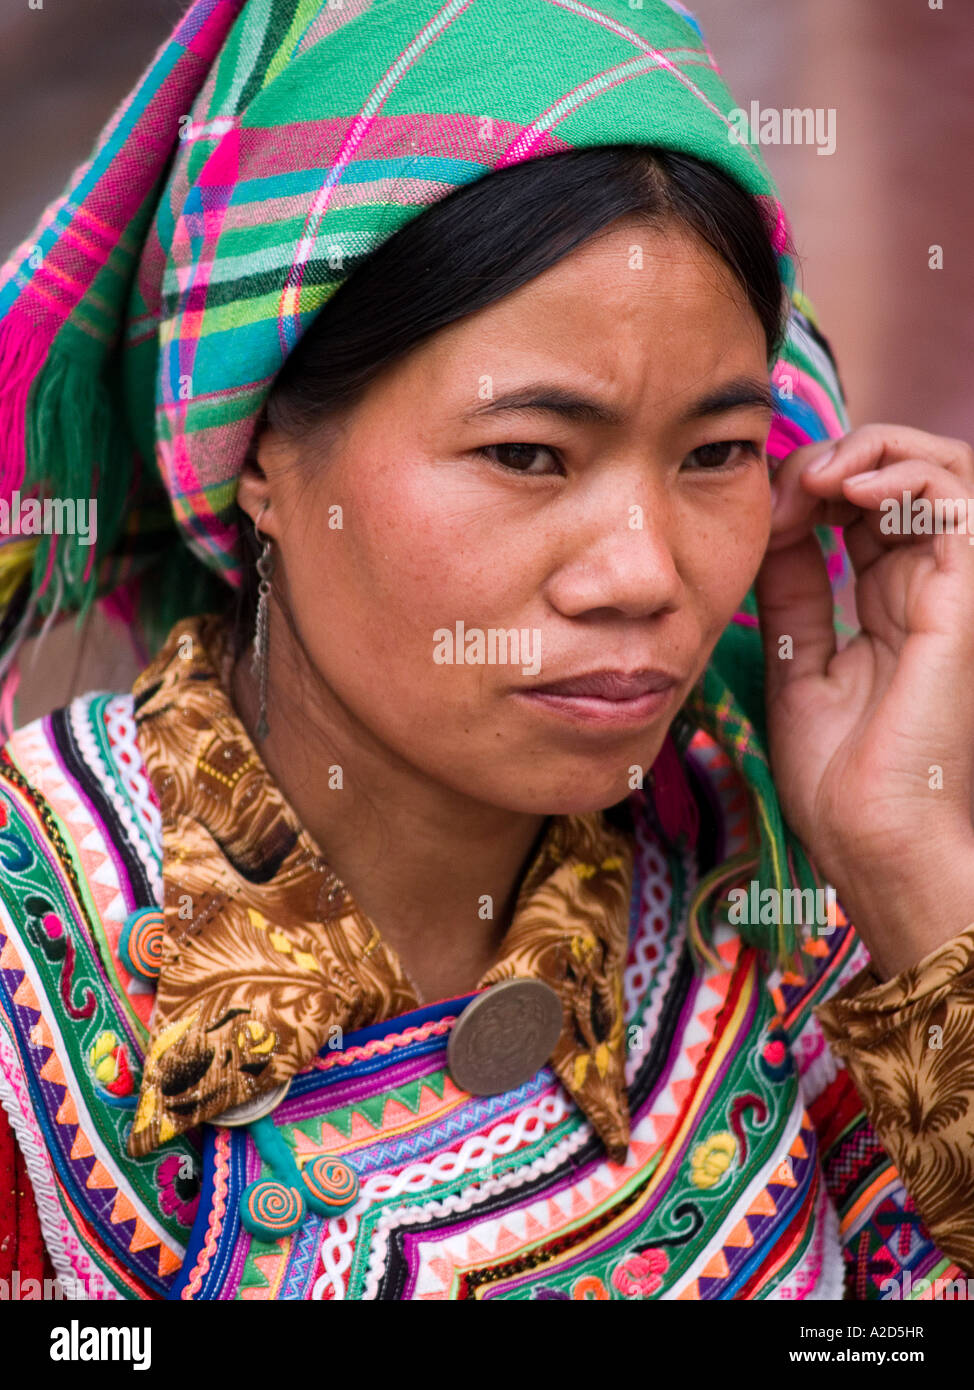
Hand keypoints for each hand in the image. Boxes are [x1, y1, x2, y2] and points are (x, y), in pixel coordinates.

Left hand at [754, 424, 973, 978]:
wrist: (872, 840)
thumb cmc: (840, 778)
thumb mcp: (798, 664)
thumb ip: (795, 593)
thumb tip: (775, 525)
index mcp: (892, 605)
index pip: (868, 508)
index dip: (814, 485)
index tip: (762, 509)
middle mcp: (929, 588)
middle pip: (905, 477)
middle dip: (840, 456)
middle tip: (787, 484)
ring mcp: (952, 590)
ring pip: (941, 471)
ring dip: (874, 451)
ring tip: (817, 476)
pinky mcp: (965, 597)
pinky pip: (957, 501)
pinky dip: (904, 474)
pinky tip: (848, 488)